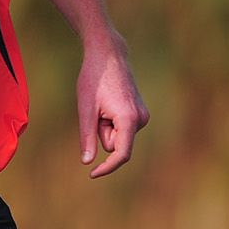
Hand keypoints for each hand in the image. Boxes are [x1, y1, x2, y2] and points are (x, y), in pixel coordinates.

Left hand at [78, 41, 147, 177]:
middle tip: (96, 109)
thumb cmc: (94, 79)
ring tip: (102, 103)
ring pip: (117, 136)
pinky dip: (111, 121)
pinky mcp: (140, 112)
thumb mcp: (86, 110)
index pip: (121, 154)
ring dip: (105, 125)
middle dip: (101, 133)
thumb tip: (88, 162)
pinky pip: (121, 128)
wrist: (108, 55)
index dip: (107, 167)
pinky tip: (108, 102)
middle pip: (114, 144)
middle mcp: (141, 119)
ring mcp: (142, 116)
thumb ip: (87, 137)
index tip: (92, 174)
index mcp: (129, 120)